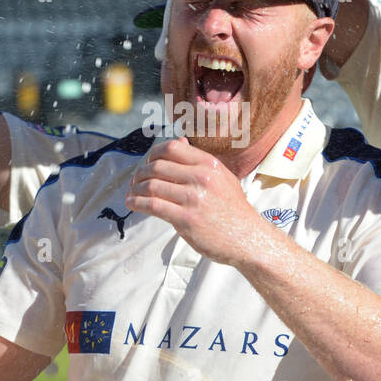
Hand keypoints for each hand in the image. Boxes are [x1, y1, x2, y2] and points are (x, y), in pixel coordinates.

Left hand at [125, 137, 270, 266]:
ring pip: (151, 185)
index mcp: (210, 164)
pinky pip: (153, 205)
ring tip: (133, 193)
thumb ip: (199, 162)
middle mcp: (201, 177)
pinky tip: (132, 203)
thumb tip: (178, 142)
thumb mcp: (222, 178)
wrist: (248, 239)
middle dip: (141, 173)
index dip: (153, 154)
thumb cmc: (233, 210)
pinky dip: (137, 203)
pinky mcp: (186, 219)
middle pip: (157, 166)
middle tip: (136, 181)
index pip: (172, 148)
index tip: (147, 163)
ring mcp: (193, 198)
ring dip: (136, 189)